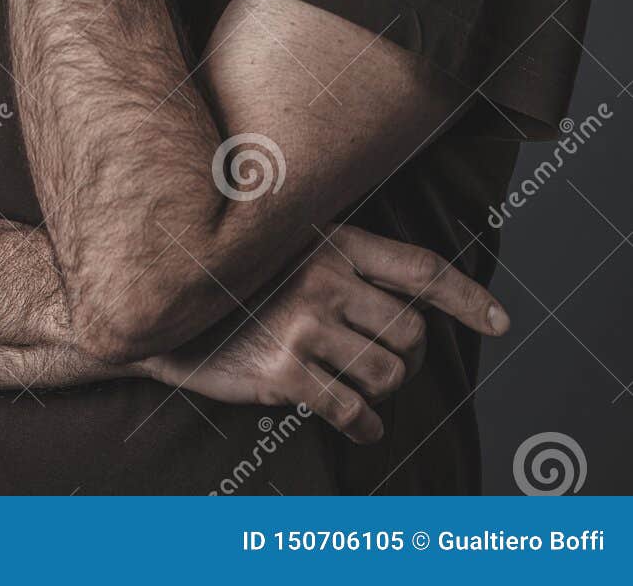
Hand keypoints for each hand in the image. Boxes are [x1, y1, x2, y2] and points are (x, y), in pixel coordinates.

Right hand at [141, 225, 508, 445]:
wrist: (166, 302)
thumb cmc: (240, 276)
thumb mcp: (292, 244)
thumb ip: (346, 262)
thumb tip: (410, 303)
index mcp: (335, 241)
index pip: (421, 268)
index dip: (468, 296)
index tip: (501, 320)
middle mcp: (325, 278)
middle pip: (412, 332)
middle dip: (410, 356)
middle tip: (389, 362)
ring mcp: (304, 324)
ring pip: (388, 374)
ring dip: (387, 390)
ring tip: (366, 387)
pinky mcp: (283, 370)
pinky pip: (352, 409)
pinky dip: (368, 425)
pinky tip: (365, 425)